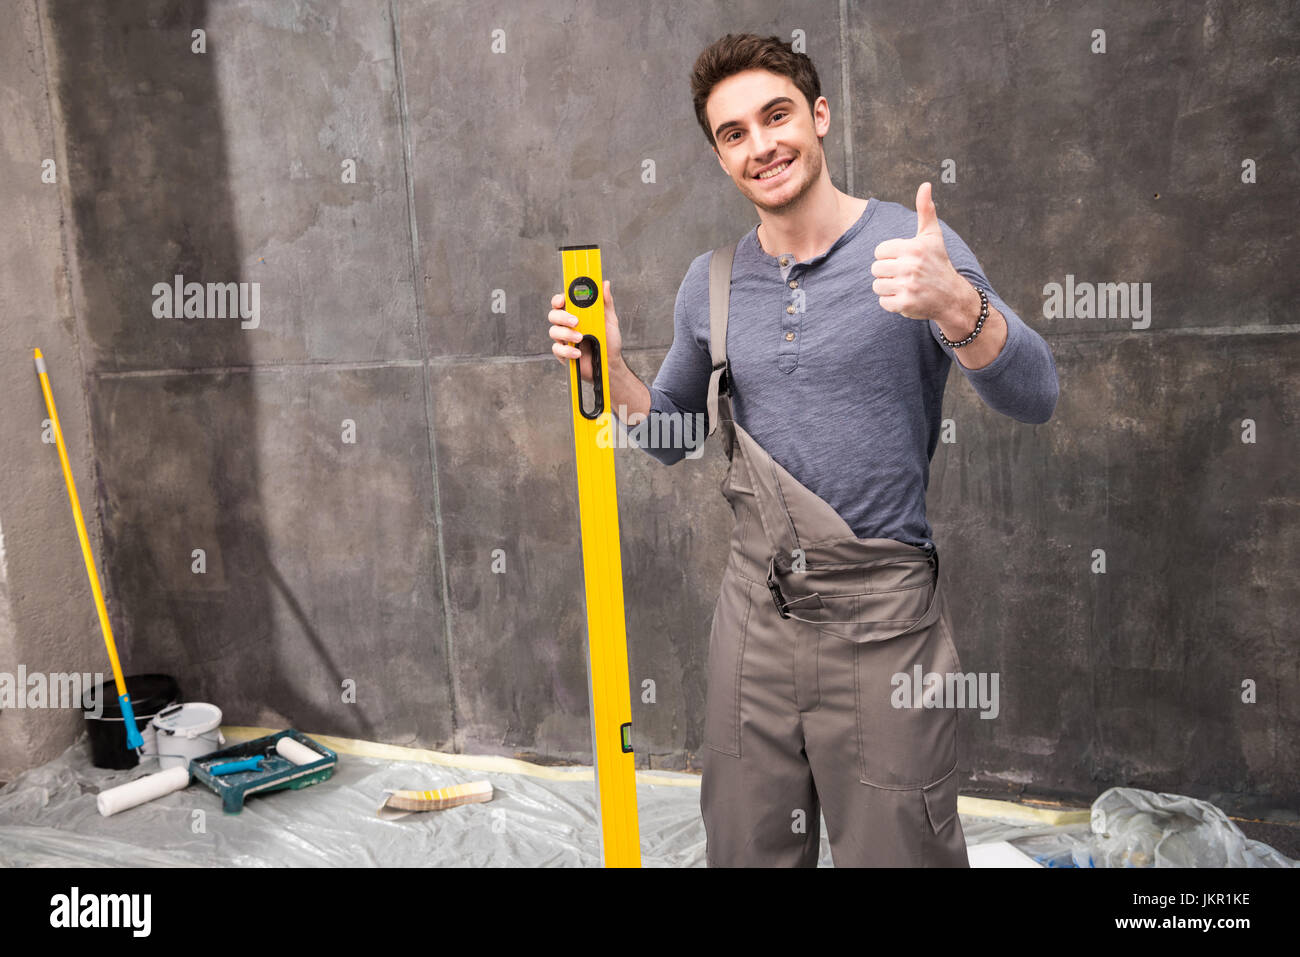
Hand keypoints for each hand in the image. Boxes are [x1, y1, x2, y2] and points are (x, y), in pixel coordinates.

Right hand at [548, 280, 622, 383]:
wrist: (610, 363)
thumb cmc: (609, 340)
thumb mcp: (610, 320)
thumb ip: (606, 302)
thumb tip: (605, 284)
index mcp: (576, 313)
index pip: (561, 302)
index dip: (558, 299)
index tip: (562, 300)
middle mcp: (566, 324)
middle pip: (553, 315)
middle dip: (562, 316)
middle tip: (575, 321)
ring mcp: (563, 339)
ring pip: (554, 331)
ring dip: (566, 334)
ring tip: (580, 338)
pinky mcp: (562, 353)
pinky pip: (558, 350)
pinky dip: (567, 351)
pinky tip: (578, 353)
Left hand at [870, 182, 967, 321]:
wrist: (951, 296)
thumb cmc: (938, 263)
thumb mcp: (932, 236)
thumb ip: (925, 210)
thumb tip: (925, 185)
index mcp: (913, 247)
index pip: (879, 251)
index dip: (889, 256)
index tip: (904, 259)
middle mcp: (911, 266)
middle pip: (876, 268)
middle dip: (887, 272)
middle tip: (905, 274)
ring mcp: (908, 286)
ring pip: (877, 285)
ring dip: (888, 287)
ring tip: (905, 285)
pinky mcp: (905, 304)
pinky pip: (883, 301)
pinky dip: (892, 302)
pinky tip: (906, 297)